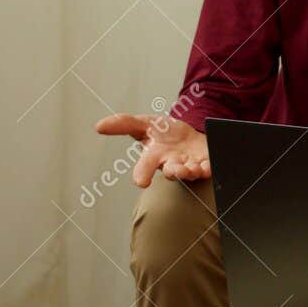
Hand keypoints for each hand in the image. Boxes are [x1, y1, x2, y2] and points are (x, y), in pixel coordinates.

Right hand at [94, 112, 209, 186]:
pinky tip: (207, 165)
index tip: (141, 182)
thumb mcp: (144, 124)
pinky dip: (208, 168)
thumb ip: (124, 123)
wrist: (189, 134)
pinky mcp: (206, 163)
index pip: (145, 166)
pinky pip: (209, 168)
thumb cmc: (163, 134)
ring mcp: (190, 165)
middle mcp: (172, 163)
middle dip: (174, 172)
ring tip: (193, 168)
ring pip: (191, 172)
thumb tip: (98, 125)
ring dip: (192, 171)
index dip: (142, 174)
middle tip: (176, 170)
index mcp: (155, 156)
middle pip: (172, 171)